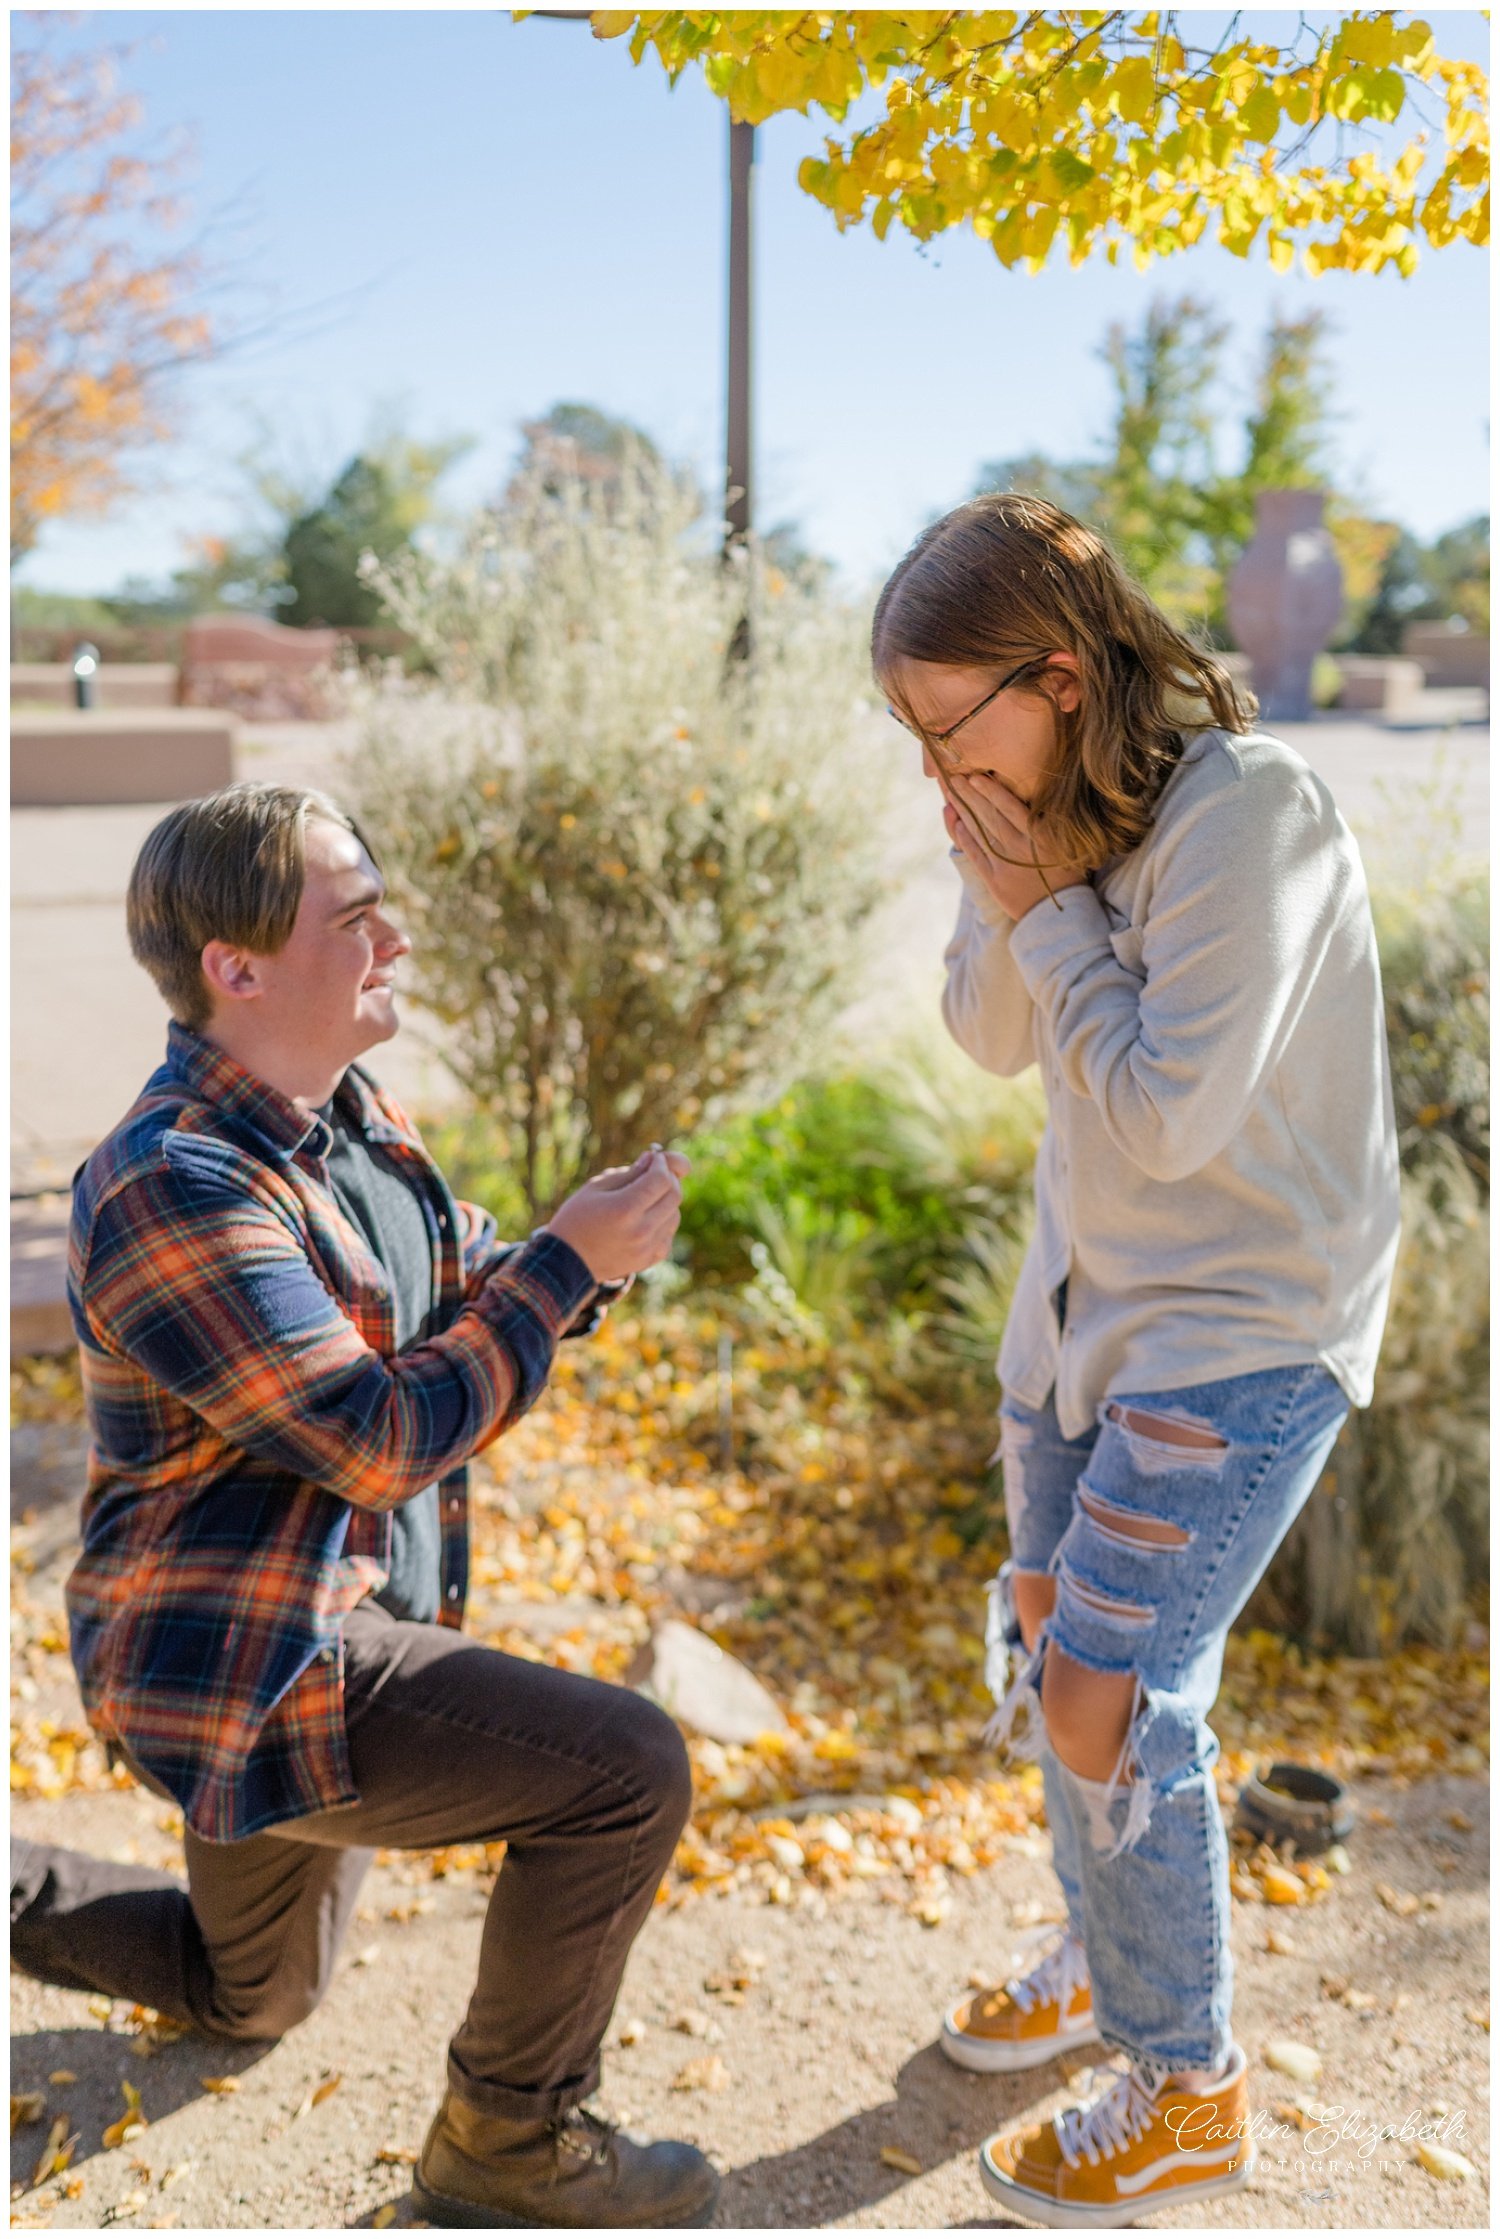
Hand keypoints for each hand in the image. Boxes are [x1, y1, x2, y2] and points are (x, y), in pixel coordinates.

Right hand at [543, 1144, 691, 1284]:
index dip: (661, 1164)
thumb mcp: (595, 1188)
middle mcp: (640, 1230)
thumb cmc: (576, 1219)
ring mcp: (647, 1248)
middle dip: (668, 1179)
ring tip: (647, 1197)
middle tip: (655, 1173)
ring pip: (675, 1215)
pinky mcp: (649, 1260)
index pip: (661, 1179)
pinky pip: (668, 1235)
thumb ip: (627, 1173)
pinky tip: (647, 1218)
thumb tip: (652, 1157)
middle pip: (674, 1196)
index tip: (655, 1158)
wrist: (567, 1261)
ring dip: (666, 1201)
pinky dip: (664, 1223)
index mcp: (624, 1209)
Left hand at [940, 766, 1089, 920]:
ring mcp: (1005, 864)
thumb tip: (1037, 797)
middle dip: (971, 795)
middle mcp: (1020, 848)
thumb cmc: (1067, 875)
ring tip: (951, 795)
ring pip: (980, 832)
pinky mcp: (994, 880)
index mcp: (1040, 836)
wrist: (1060, 915)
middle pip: (990, 816)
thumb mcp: (1067, 844)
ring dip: (964, 812)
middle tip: (955, 778)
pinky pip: (976, 855)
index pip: (1010, 807)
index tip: (977, 775)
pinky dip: (966, 838)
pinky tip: (957, 823)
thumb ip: (1052, 823)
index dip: (991, 791)